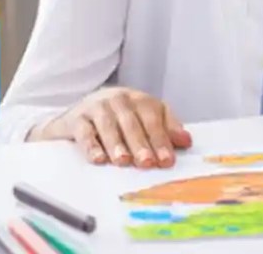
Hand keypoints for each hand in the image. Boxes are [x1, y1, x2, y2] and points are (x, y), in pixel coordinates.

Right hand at [29, 87, 192, 167]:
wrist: (76, 115)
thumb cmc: (117, 120)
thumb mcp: (142, 120)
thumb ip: (165, 129)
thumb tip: (186, 141)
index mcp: (138, 99)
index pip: (153, 117)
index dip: (161, 138)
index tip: (167, 160)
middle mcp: (118, 99)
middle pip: (132, 121)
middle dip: (141, 143)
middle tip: (148, 163)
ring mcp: (96, 107)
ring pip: (108, 125)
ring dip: (117, 143)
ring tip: (124, 161)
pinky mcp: (76, 118)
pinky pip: (84, 131)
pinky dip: (91, 145)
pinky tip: (98, 159)